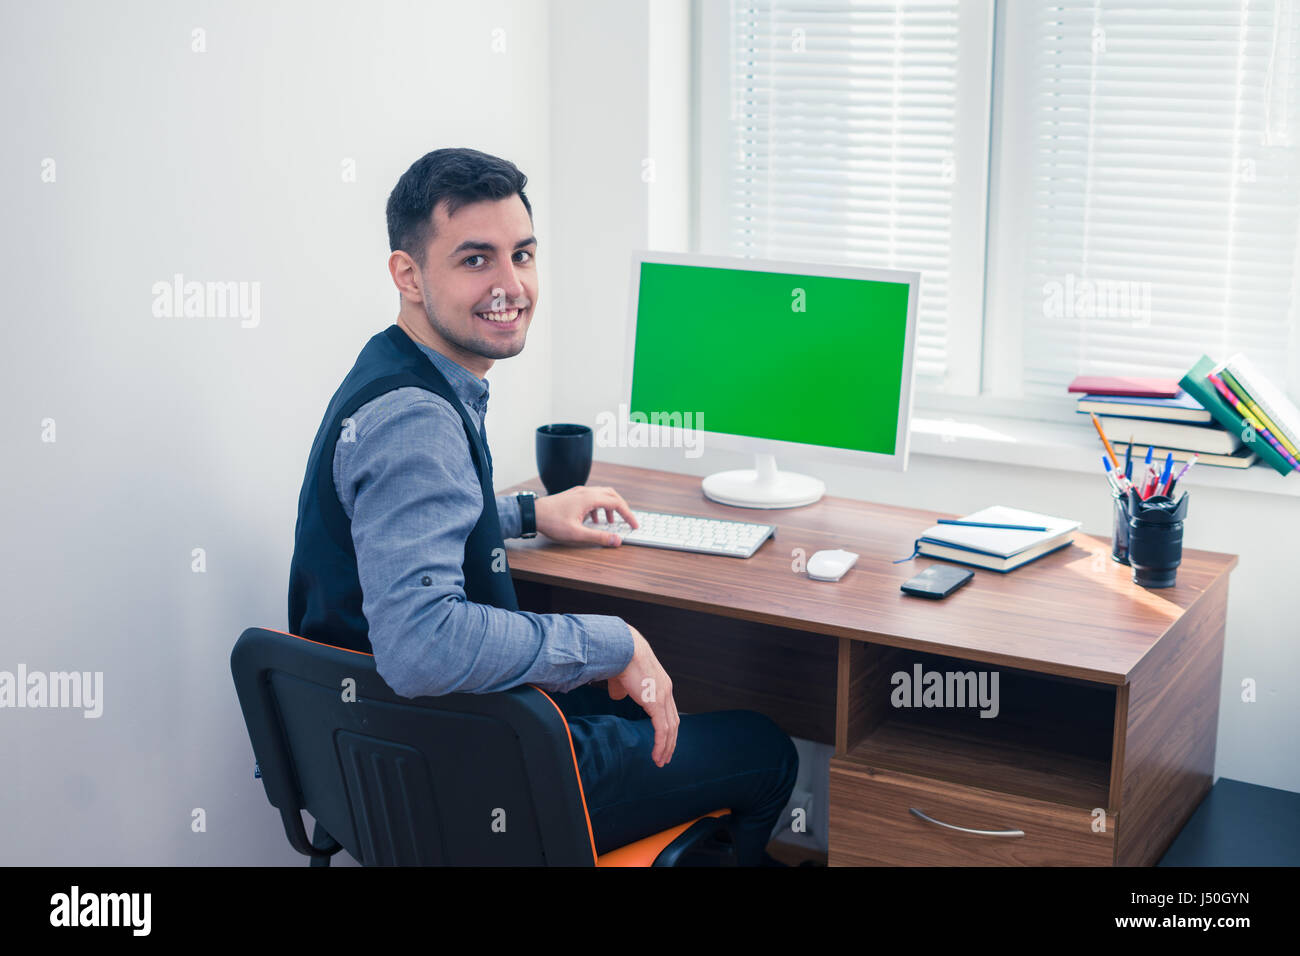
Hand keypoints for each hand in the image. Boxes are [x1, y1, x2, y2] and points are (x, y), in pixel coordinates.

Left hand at [534, 485, 639, 545]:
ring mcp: (579, 492)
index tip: (634, 525)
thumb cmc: (552, 522)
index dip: (628, 514)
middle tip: (627, 520)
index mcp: (589, 498)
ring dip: (609, 507)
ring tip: (609, 522)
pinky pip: (592, 497)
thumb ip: (599, 537)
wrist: (533, 514)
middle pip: (612, 494)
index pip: (617, 503)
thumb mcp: (577, 534)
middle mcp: (586, 491)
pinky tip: (592, 520)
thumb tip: (617, 540)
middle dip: (622, 507)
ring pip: (602, 494)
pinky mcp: (573, 495)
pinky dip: (598, 507)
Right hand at [608, 625, 678, 766]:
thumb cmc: (620, 659)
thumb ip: (622, 689)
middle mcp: (666, 691)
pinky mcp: (656, 703)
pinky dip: (661, 745)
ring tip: (661, 761)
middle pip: (674, 722)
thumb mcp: (622, 678)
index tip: (664, 740)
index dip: (668, 727)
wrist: (623, 648)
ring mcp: (663, 697)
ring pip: (670, 729)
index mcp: (661, 684)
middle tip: (666, 756)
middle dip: (671, 741)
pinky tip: (657, 755)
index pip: (669, 711)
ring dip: (667, 747)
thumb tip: (617, 697)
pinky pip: (662, 730)